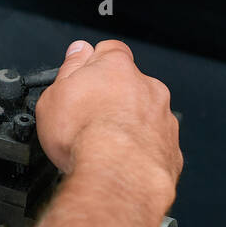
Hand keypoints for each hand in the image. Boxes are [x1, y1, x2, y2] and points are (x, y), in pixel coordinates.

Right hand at [34, 40, 181, 205]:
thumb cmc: (83, 136)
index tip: (82, 78)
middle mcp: (148, 88)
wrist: (116, 176)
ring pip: (146, 115)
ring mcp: (163, 118)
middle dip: (113, 98)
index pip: (109, 50)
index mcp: (117, 68)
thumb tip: (77, 51)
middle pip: (129, 84)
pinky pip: (155, 144)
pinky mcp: (171, 149)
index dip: (94, 64)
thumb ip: (69, 69)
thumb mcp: (54, 96)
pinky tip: (121, 162)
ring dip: (129, 125)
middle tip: (88, 119)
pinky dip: (141, 151)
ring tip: (104, 146)